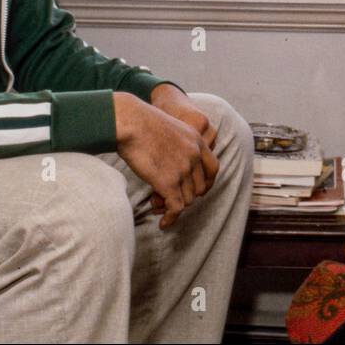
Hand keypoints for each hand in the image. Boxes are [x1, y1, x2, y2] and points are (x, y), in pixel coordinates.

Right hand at [144, 84, 218, 217]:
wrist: (131, 122)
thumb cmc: (142, 122)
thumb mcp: (171, 127)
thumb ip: (179, 143)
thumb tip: (173, 160)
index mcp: (197, 141)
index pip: (213, 168)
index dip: (206, 182)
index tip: (196, 190)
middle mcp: (194, 156)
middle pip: (200, 188)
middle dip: (186, 196)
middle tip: (170, 199)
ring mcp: (183, 169)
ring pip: (188, 200)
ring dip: (174, 206)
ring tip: (159, 206)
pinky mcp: (168, 182)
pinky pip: (176, 208)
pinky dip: (171, 218)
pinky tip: (163, 223)